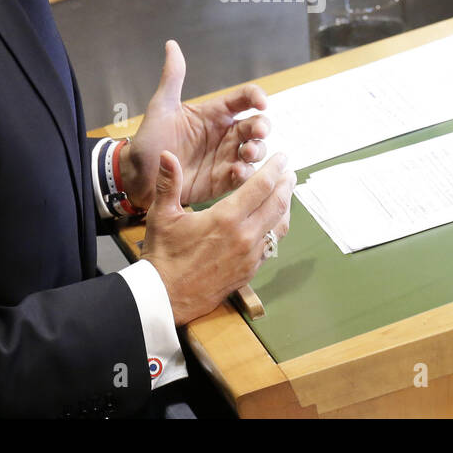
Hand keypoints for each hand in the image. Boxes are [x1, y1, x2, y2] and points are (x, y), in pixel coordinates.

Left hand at [120, 40, 270, 209]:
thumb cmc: (150, 140)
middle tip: (257, 132)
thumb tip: (172, 44)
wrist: (138, 176)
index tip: (261, 102)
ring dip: (257, 151)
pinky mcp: (223, 181)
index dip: (256, 97)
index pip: (244, 99)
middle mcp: (225, 134)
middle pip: (256, 125)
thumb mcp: (161, 107)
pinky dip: (246, 174)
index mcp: (215, 113)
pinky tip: (238, 172)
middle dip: (262, 127)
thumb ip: (172, 77)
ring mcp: (226, 157)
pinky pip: (242, 176)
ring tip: (247, 154)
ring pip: (255, 151)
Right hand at [141, 151, 292, 325]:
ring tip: (286, 194)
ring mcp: (250, 256)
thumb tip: (166, 155)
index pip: (261, 186)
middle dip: (286, 185)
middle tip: (290, 173)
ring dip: (285, 207)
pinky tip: (272, 223)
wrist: (167, 297)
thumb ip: (169, 182)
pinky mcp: (250, 271)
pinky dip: (276, 229)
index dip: (275, 168)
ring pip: (279, 227)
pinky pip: (271, 246)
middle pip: (278, 204)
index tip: (282, 158)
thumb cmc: (163, 256)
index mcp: (226, 218)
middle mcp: (245, 236)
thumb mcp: (162, 215)